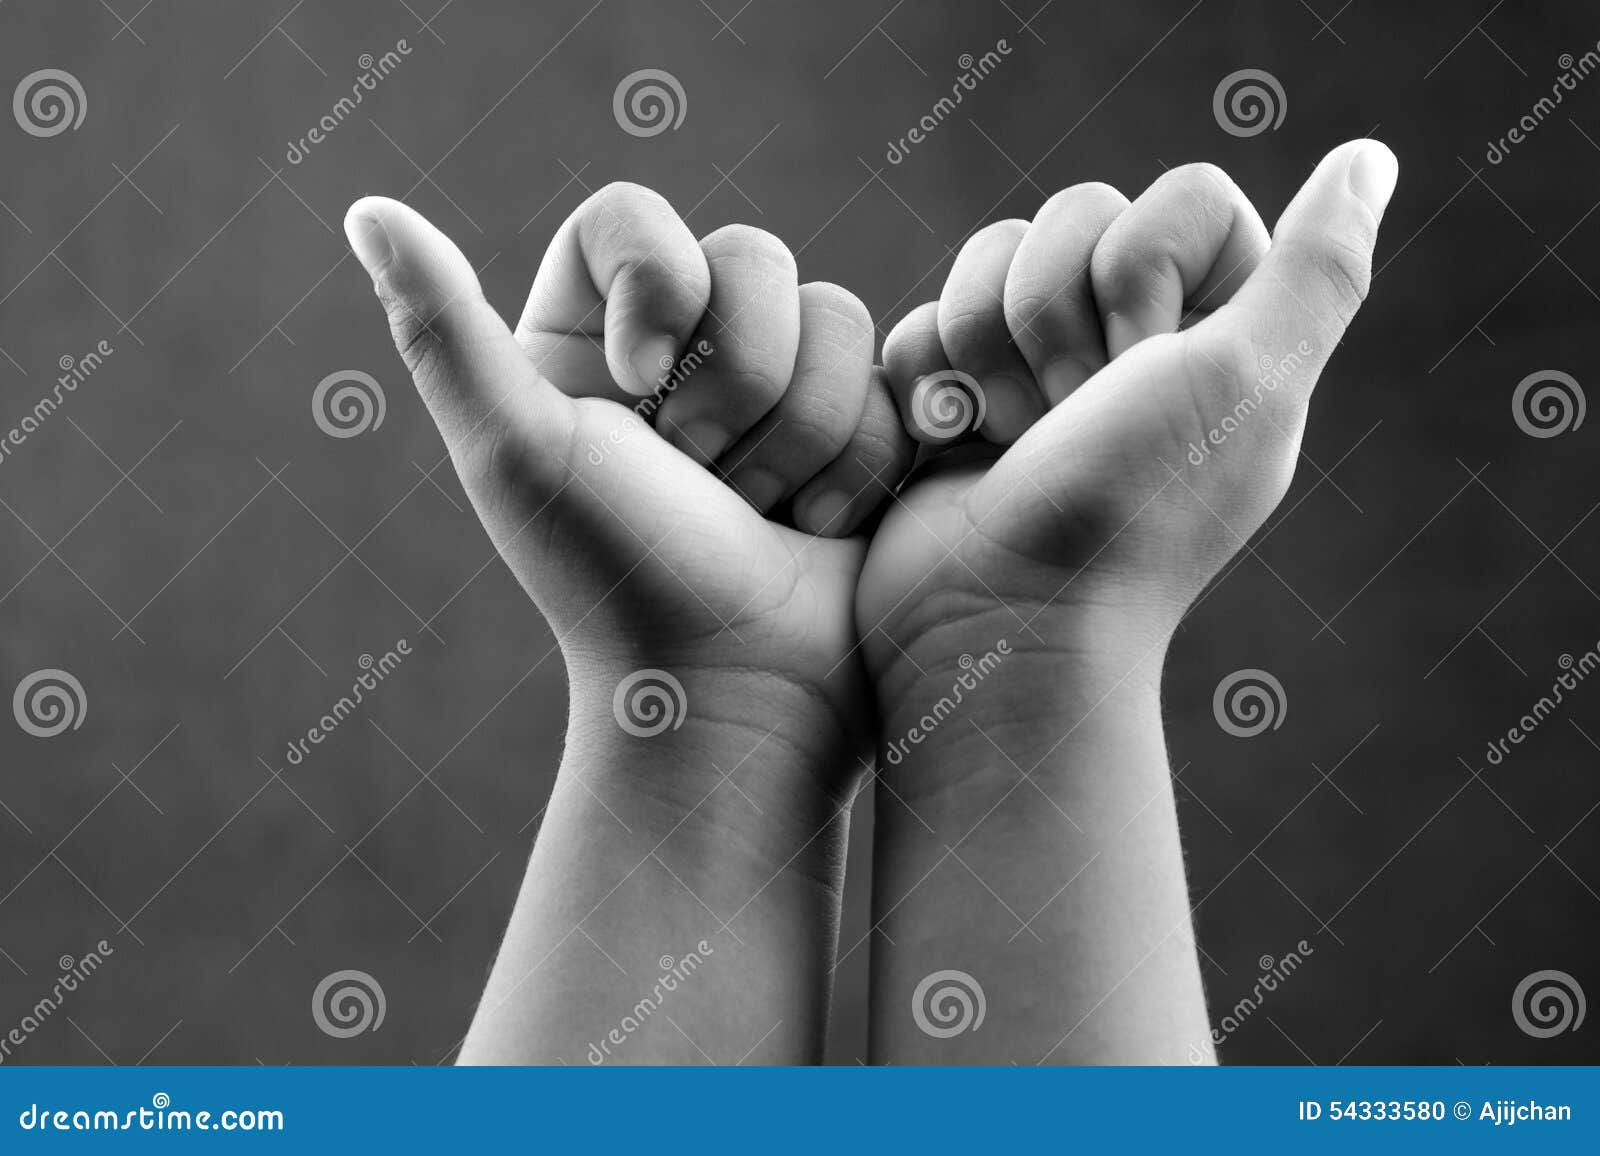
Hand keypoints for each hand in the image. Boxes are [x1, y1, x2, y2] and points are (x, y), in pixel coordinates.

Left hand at [343, 184, 912, 817]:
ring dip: (796, 438)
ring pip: (833, 315)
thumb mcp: (517, 453)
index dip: (655, 279)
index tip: (636, 379)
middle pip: (754, 257)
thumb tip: (366, 207)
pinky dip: (856, 469)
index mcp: (591, 337)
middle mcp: (689, 350)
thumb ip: (442, 328)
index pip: (635, 216)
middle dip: (733, 387)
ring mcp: (781, 387)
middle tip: (699, 478)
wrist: (737, 689)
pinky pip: (889, 379)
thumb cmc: (617, 578)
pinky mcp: (858, 426)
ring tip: (758, 513)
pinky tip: (814, 528)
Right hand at [856, 141, 1398, 715]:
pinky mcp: (961, 400)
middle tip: (1072, 417)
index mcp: (1226, 333)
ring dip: (985, 355)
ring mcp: (1042, 371)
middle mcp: (1139, 343)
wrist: (994, 618)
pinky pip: (925, 321)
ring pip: (989, 258)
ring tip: (1011, 441)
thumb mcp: (1245, 383)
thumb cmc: (1124, 511)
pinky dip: (930, 387)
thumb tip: (1369, 157)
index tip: (1143, 366)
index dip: (1142, 268)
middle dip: (1052, 321)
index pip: (1179, 197)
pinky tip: (956, 451)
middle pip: (1072, 214)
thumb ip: (1318, 269)